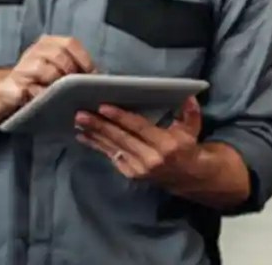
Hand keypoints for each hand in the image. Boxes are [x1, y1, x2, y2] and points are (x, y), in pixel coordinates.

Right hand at [0, 35, 94, 107]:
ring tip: (63, 94)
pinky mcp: (17, 82)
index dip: (84, 58)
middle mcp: (36, 49)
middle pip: (62, 55)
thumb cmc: (39, 81)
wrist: (9, 92)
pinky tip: (48, 99)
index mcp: (48, 42)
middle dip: (73, 72)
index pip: (71, 43)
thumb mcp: (57, 69)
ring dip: (59, 84)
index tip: (94, 74)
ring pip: (50, 71)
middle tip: (79, 87)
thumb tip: (99, 75)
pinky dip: (45, 94)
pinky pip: (36, 88)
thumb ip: (74, 67)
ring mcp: (25, 64)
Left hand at [74, 96, 203, 186]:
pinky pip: (112, 157)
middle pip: (121, 138)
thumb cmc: (186, 146)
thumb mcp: (193, 129)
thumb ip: (190, 112)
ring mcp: (139, 168)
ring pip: (113, 148)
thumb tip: (189, 96)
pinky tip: (85, 137)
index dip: (121, 117)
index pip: (139, 128)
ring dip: (94, 135)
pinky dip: (98, 146)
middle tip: (81, 114)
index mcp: (165, 144)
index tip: (103, 107)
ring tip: (78, 124)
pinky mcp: (131, 174)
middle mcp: (150, 158)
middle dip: (100, 126)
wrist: (186, 176)